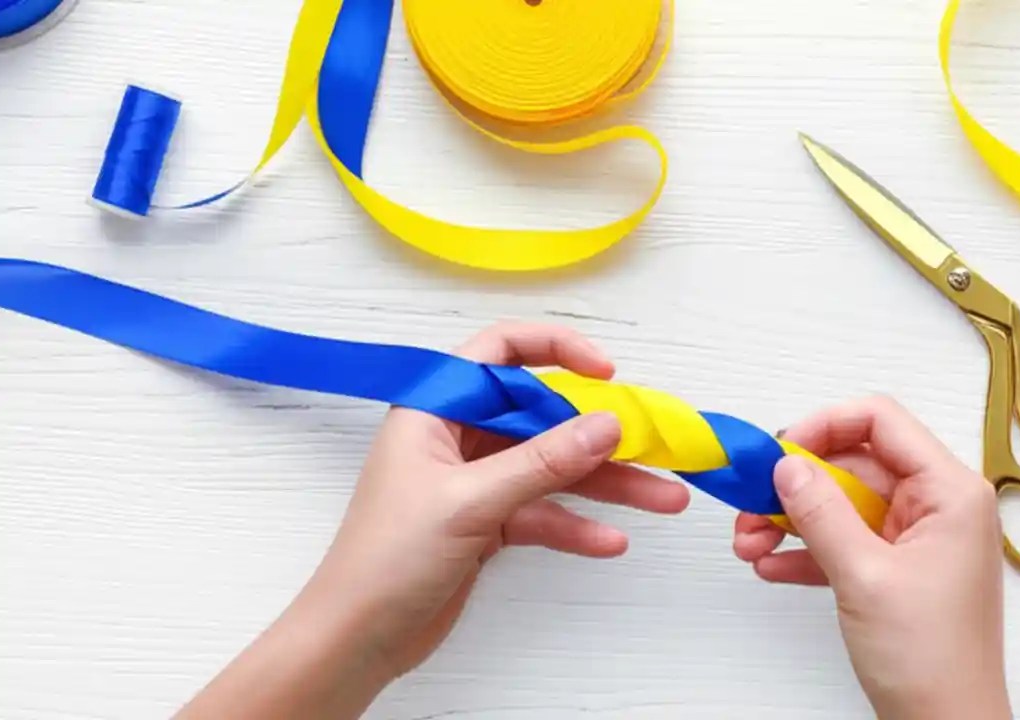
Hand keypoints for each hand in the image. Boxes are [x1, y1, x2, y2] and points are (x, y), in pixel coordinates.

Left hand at [176, 323, 689, 718]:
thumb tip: (605, 424)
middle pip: (542, 416)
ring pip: (552, 468)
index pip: (502, 353)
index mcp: (436, 408)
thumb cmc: (384, 558)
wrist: (356, 637)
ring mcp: (475, 481)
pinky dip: (576, 525)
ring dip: (606, 484)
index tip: (608, 372)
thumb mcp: (469, 502)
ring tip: (663, 498)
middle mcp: (457, 437)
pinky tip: (610, 541)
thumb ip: (541, 463)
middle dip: (600, 433)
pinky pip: (544, 512)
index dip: (557, 349)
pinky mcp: (486, 523)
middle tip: (653, 444)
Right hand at [733, 397, 1008, 719]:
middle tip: (749, 504)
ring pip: (841, 504)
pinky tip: (770, 566)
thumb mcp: (864, 577)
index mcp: (950, 492)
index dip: (824, 425)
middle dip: (795, 485)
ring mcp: (915, 539)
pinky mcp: (896, 569)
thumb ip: (821, 513)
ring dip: (791, 520)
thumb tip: (787, 466)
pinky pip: (844, 540)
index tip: (780, 451)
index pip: (881, 421)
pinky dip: (806, 550)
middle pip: (853, 464)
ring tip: (748, 543)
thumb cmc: (933, 661)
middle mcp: (937, 506)